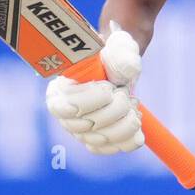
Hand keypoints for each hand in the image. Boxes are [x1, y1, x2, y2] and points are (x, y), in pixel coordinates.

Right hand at [45, 25, 146, 154]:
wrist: (120, 69)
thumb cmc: (112, 56)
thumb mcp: (117, 47)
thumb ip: (122, 53)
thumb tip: (130, 69)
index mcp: (59, 92)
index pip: (67, 108)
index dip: (93, 100)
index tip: (109, 87)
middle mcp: (66, 116)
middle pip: (87, 127)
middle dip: (116, 109)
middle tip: (125, 92)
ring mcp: (81, 133)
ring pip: (103, 140)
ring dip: (126, 122)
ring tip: (133, 104)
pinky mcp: (98, 143)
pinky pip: (114, 148)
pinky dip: (131, 136)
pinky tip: (135, 118)